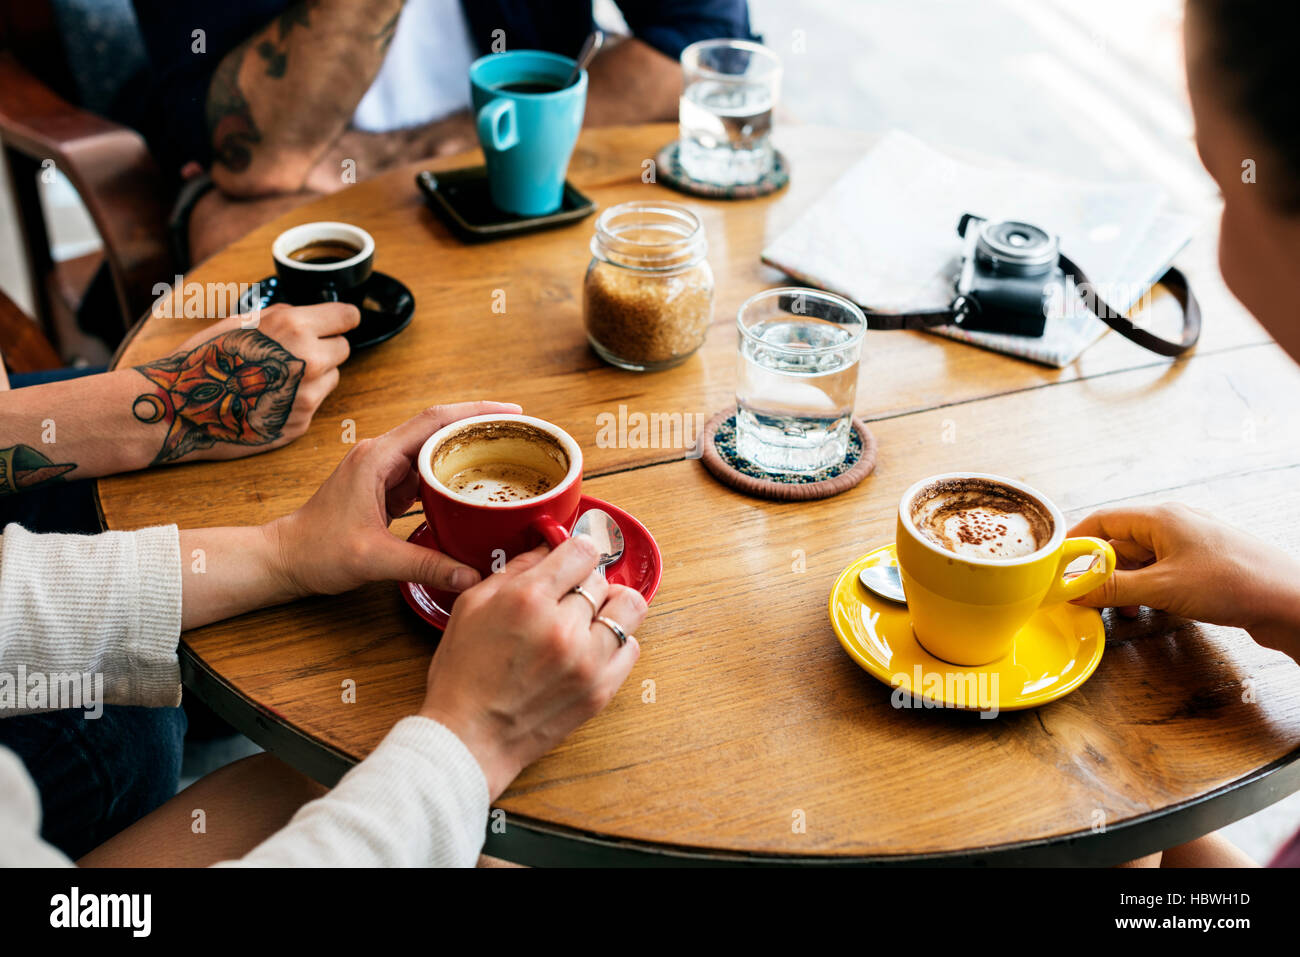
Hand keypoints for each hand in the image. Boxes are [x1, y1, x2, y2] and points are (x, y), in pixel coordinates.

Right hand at [154, 302, 358, 460]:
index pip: (347, 317)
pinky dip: (300, 398)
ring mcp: (308, 396)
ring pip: (332, 377)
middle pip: (343, 349)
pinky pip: (315, 403)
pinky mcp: (302, 422)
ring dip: (316, 375)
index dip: (343, 318)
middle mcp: (308, 362)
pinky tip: (269, 397)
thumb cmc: (205, 359)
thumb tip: (311, 314)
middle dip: (325, 347)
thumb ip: (284, 315)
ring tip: (275, 376)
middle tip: (295, 351)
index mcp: (294, 328)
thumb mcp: (242, 322)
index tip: (342, 320)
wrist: (180, 408)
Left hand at [266, 401, 520, 595]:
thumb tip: (472, 576)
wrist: (284, 558)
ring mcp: (382, 469)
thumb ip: (426, 565)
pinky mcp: (384, 485)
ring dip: (466, 450)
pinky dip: (450, 473)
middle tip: (519, 437)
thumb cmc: (316, 551)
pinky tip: (473, 484)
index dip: (475, 412)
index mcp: (377, 458)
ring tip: (505, 457)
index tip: (511, 413)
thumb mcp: (375, 559)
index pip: (434, 420)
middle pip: (439, 428)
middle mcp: (380, 455)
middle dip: (479, 428)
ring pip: (433, 449)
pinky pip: (424, 470)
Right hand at [419, 538, 649, 798]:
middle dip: (585, 583)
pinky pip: (631, 648)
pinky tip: (592, 648)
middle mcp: (563, 627)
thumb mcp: (471, 606)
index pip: (583, 550)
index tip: (571, 561)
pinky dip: (616, 643)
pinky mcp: (601, 690)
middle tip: (567, 598)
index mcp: (528, 599)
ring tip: (589, 618)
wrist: (468, 738)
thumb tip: (546, 548)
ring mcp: (587, 661)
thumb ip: (514, 570)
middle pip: (602, 580)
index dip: (577, 552)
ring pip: (629, 608)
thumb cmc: (463, 674)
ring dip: (611, 608)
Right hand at [1068, 503, 1299, 657]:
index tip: (1055, 566)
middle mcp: (1173, 525)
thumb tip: (1075, 590)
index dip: (1074, 542)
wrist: (1290, 601)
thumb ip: (1114, 588)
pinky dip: (1143, 591)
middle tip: (1079, 595)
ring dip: (1121, 584)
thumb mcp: (1162, 588)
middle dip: (1096, 570)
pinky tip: (1143, 609)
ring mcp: (1188, 546)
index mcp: (1160, 518)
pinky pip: (1158, 573)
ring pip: (1138, 561)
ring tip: (1113, 609)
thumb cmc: (1236, 583)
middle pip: (1118, 542)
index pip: (1101, 520)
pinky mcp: (1201, 566)